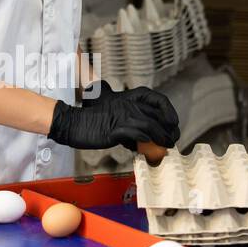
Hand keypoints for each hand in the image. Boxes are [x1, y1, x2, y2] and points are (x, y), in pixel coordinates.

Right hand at [50, 87, 180, 150]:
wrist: (73, 123)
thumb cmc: (93, 121)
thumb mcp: (114, 114)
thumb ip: (130, 120)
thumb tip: (145, 136)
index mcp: (129, 97)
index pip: (158, 99)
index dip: (169, 112)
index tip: (173, 123)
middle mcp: (128, 103)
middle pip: (158, 114)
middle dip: (169, 129)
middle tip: (172, 139)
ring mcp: (122, 115)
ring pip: (151, 125)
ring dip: (162, 138)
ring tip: (167, 147)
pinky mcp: (116, 129)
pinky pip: (137, 134)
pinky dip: (146, 142)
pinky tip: (148, 149)